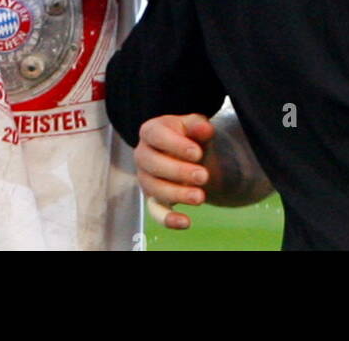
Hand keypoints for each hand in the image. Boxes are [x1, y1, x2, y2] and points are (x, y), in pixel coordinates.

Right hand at [136, 113, 215, 230]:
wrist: (193, 156)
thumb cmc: (191, 137)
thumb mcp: (196, 126)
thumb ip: (199, 125)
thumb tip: (205, 128)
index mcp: (150, 131)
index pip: (156, 136)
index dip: (175, 145)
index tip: (197, 153)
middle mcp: (143, 155)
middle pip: (152, 163)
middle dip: (178, 171)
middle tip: (203, 176)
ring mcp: (146, 178)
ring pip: (154, 189)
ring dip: (177, 194)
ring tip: (200, 197)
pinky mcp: (153, 199)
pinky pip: (155, 211)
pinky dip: (168, 219)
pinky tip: (186, 222)